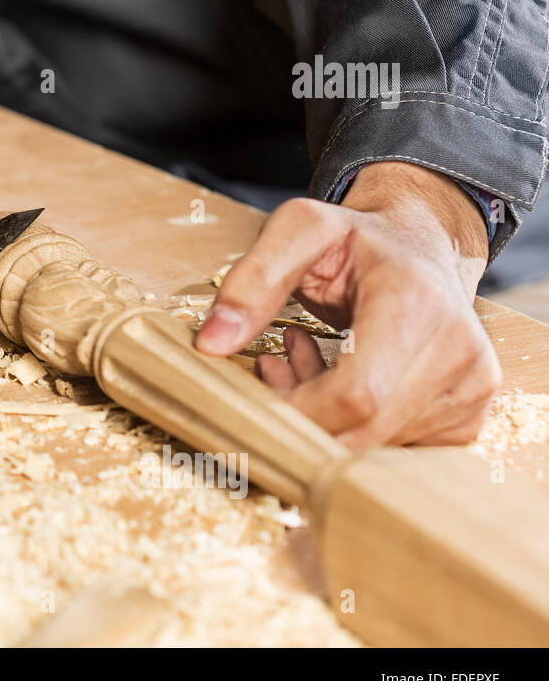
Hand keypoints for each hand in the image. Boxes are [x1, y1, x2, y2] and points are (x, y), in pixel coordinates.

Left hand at [195, 162, 497, 447]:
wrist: (422, 246)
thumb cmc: (355, 240)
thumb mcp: (298, 230)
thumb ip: (252, 281)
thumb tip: (210, 344)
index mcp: (417, 303)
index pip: (355, 395)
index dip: (294, 409)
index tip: (254, 384)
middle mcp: (459, 352)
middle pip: (362, 432)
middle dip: (299, 416)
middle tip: (269, 368)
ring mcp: (471, 390)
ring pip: (374, 446)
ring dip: (321, 418)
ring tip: (300, 361)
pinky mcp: (467, 417)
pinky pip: (395, 449)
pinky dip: (352, 428)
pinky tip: (334, 380)